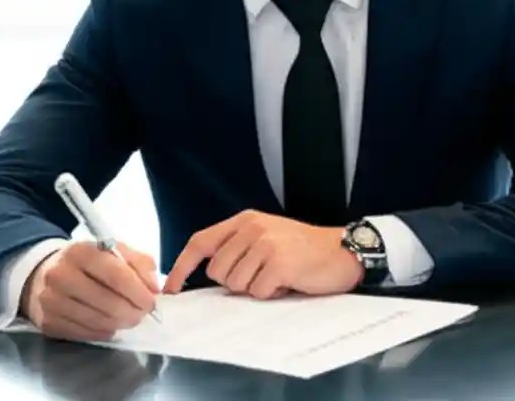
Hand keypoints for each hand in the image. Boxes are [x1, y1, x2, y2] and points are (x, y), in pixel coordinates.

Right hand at [21, 241, 159, 341]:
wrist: (42, 273)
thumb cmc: (87, 262)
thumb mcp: (113, 251)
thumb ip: (139, 263)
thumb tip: (154, 288)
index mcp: (81, 252)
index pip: (116, 275)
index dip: (139, 292)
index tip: (152, 302)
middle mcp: (61, 275)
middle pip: (108, 302)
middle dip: (132, 312)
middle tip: (142, 314)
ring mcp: (51, 301)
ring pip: (97, 321)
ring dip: (120, 324)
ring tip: (129, 319)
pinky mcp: (48, 322)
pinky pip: (84, 334)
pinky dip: (103, 332)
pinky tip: (110, 325)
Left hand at [162, 211, 363, 298]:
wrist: (342, 251)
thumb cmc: (303, 249)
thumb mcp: (266, 237)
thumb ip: (237, 248)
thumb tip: (208, 276)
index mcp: (245, 221)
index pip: (200, 242)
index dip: (182, 267)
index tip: (172, 288)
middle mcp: (252, 228)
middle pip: (217, 272)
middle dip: (235, 282)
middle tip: (262, 275)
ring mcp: (266, 244)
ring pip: (236, 285)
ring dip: (256, 288)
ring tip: (278, 276)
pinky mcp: (279, 263)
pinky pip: (258, 292)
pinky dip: (272, 293)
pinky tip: (288, 281)